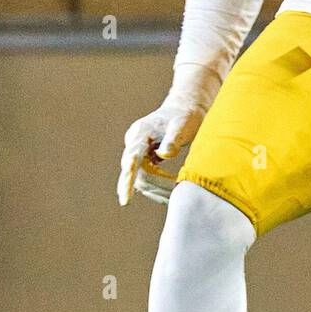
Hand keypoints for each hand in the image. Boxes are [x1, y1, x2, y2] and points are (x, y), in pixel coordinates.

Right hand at [116, 66, 220, 205]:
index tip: (125, 201)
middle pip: (136, 174)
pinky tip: (171, 194)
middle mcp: (134, 143)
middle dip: (154, 187)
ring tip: (177, 197)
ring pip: (141, 179)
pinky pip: (146, 178)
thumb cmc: (184, 116)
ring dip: (157, 190)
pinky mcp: (144, 159)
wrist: (183, 110)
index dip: (127, 181)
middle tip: (175, 197)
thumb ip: (173, 139)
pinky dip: (158, 187)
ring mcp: (137, 152)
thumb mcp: (182, 125)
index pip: (131, 160)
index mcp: (140, 133)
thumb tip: (164, 155)